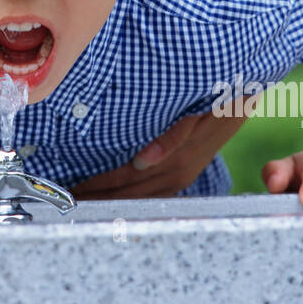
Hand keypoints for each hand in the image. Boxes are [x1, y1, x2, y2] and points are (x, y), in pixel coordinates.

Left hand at [70, 102, 249, 199]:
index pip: (126, 179)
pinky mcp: (184, 176)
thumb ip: (172, 138)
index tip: (70, 189)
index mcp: (176, 162)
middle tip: (64, 201)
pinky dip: (129, 200)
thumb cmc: (211, 101)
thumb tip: (143, 162)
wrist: (238, 100)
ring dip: (109, 202)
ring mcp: (181, 178)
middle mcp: (176, 175)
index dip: (97, 185)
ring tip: (80, 204)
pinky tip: (111, 202)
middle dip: (96, 197)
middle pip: (128, 194)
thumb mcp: (196, 113)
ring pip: (139, 199)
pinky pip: (153, 197)